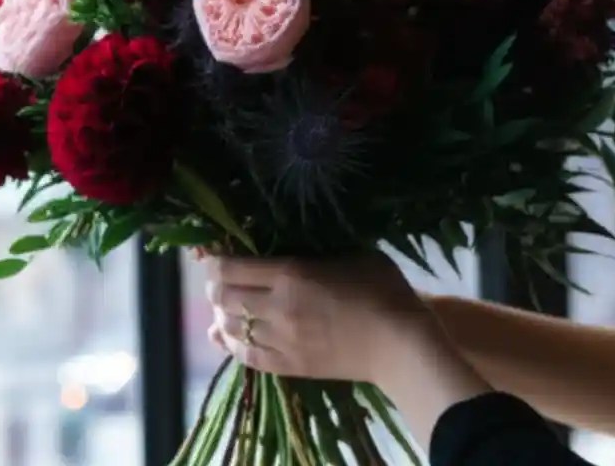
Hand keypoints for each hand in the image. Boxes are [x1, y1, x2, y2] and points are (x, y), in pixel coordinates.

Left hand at [204, 253, 434, 383]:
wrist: (399, 345)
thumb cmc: (383, 291)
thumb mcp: (352, 254)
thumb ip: (317, 251)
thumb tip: (293, 248)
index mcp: (290, 274)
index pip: (230, 268)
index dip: (215, 262)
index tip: (215, 257)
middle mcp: (277, 307)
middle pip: (222, 298)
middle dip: (215, 288)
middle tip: (220, 283)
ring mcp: (281, 340)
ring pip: (229, 328)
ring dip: (221, 316)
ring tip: (225, 310)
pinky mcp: (288, 367)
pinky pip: (246, 357)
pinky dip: (231, 345)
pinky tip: (227, 338)